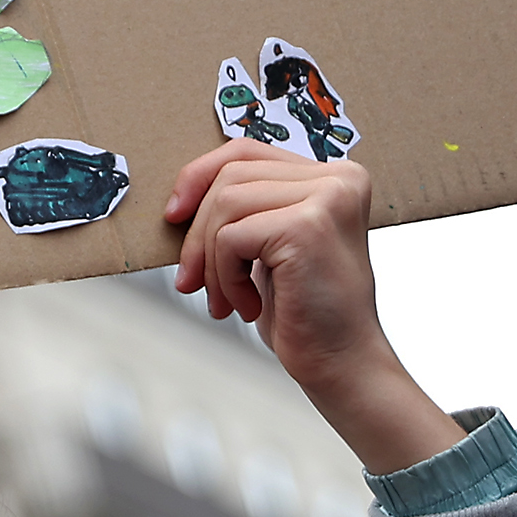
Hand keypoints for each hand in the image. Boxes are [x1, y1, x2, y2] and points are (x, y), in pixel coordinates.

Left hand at [162, 143, 462, 477]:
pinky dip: (225, 277)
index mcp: (336, 175)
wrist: (342, 365)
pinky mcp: (307, 225)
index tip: (174, 215)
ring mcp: (327, 198)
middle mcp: (339, 178)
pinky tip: (247, 306)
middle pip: (231, 176)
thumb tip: (182, 197)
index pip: (246, 151)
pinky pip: (231, 236)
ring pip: (226, 203)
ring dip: (211, 261)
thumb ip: (250, 206)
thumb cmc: (306, 311)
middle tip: (191, 282)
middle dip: (198, 232)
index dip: (200, 176)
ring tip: (224, 300)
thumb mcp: (273, 245)